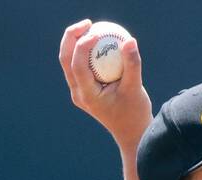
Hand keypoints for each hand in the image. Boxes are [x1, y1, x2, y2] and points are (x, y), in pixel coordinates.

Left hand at [58, 19, 153, 148]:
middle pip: (65, 59)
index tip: (96, 32)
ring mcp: (79, 91)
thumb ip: (132, 64)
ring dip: (76, 42)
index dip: (82, 45)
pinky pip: (80, 64)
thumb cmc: (134, 113)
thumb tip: (130, 40)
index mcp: (86, 95)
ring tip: (91, 27)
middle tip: (88, 23)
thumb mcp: (136, 88)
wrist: (131, 133)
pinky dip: (86, 51)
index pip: (77, 65)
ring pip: (69, 61)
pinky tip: (98, 39)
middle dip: (72, 37)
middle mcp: (78, 93)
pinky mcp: (84, 88)